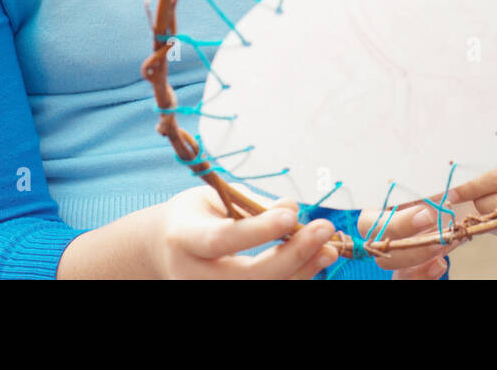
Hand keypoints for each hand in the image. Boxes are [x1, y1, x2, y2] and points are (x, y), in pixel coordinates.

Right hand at [153, 185, 339, 278]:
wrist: (167, 247)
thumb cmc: (197, 215)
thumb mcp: (217, 197)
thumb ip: (253, 205)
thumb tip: (292, 209)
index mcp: (185, 238)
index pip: (222, 239)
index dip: (258, 230)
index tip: (292, 216)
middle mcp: (192, 274)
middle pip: (246, 276)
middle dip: (292, 255)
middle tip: (325, 230)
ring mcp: (206, 292)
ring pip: (260, 291)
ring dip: (301, 271)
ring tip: (329, 248)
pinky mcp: (225, 300)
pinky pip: (265, 294)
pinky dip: (294, 280)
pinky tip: (314, 262)